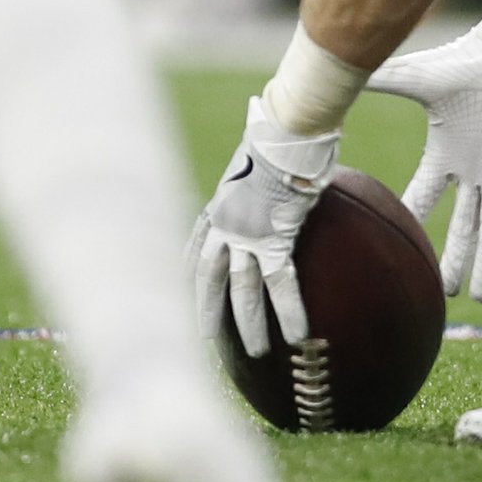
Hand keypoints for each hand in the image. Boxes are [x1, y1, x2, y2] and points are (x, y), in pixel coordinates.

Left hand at [188, 101, 340, 357]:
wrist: (284, 129)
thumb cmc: (280, 130)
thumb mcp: (263, 151)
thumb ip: (264, 160)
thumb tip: (275, 142)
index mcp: (220, 204)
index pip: (195, 245)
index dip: (188, 271)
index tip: (183, 292)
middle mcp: (224, 225)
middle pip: (208, 277)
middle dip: (206, 309)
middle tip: (204, 339)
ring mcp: (245, 236)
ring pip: (241, 289)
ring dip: (247, 323)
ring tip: (254, 352)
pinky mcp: (272, 240)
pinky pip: (280, 282)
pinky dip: (289, 311)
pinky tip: (298, 335)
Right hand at [367, 28, 481, 300]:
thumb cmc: (469, 60)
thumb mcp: (417, 77)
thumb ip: (379, 81)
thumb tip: (336, 75)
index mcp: (446, 152)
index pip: (423, 197)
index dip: (415, 223)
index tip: (402, 252)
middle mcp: (475, 169)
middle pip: (463, 224)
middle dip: (454, 259)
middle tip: (446, 294)